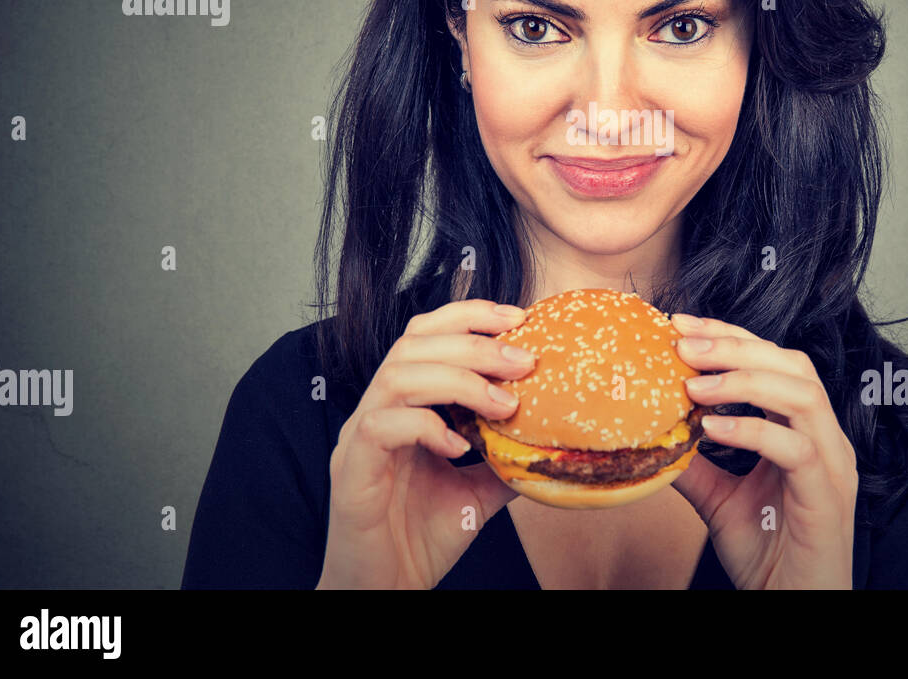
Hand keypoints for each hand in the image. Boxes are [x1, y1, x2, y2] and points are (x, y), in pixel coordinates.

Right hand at [317, 299, 534, 588]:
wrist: (383, 592)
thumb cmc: (419, 539)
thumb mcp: (478, 490)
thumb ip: (506, 458)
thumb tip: (555, 437)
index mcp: (401, 405)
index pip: (426, 334)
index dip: (469, 316)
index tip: (519, 318)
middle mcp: (376, 411)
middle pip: (413, 343)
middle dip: (474, 342)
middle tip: (523, 361)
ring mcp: (359, 439)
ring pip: (398, 376)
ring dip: (458, 380)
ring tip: (503, 403)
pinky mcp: (352, 471)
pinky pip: (382, 427)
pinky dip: (425, 426)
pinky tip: (459, 447)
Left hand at [668, 313, 857, 588]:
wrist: (794, 606)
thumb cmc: (769, 555)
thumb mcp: (721, 500)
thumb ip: (696, 464)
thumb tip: (654, 433)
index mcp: (807, 430)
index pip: (774, 362)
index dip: (731, 336)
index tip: (682, 325)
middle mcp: (826, 439)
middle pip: (791, 364)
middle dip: (735, 345)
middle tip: (684, 342)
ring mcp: (833, 465)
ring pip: (802, 394)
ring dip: (744, 379)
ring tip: (694, 383)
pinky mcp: (827, 496)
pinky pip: (797, 448)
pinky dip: (753, 429)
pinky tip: (712, 427)